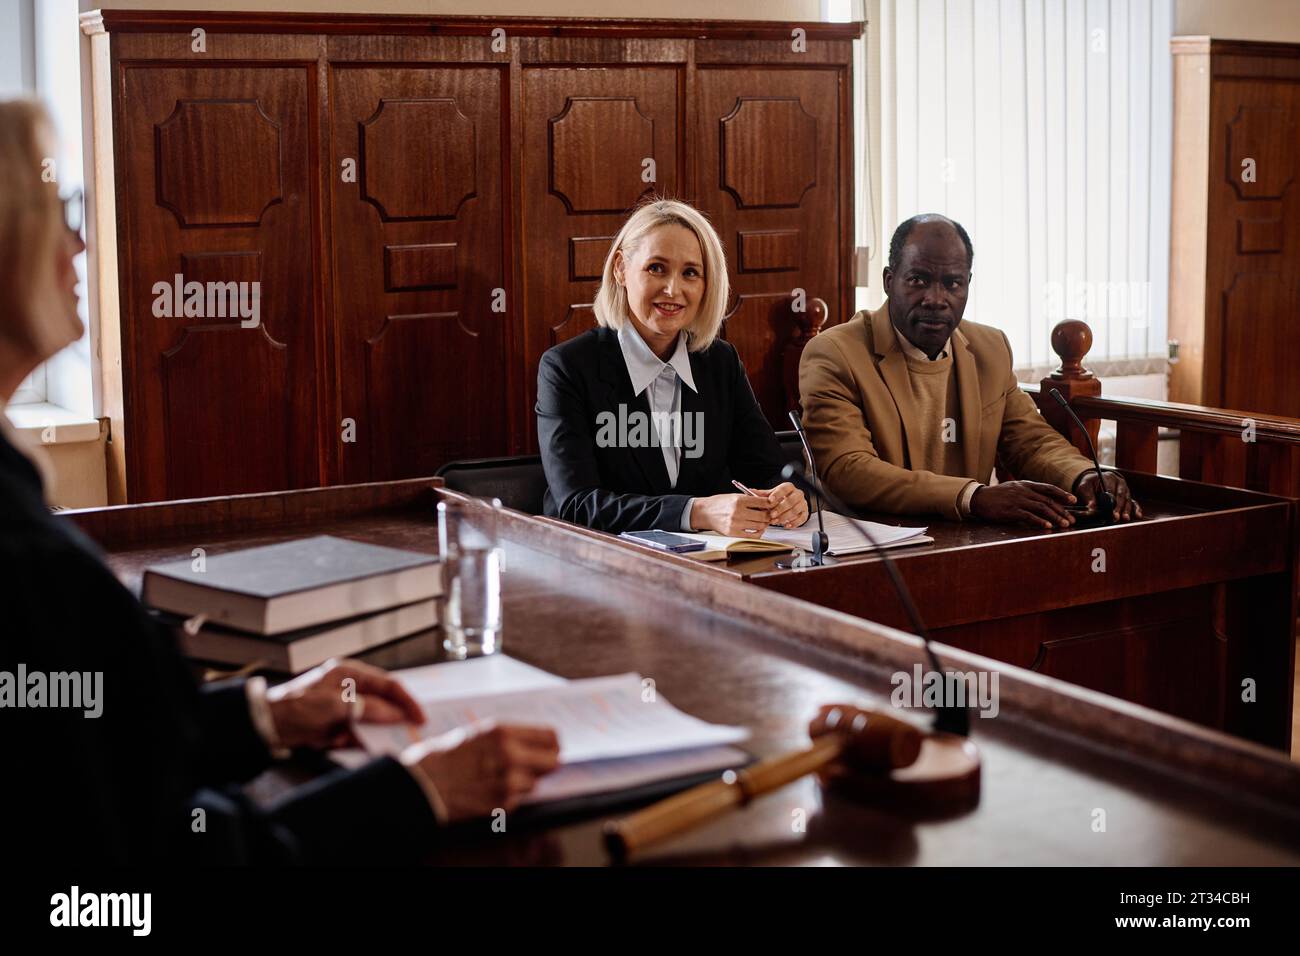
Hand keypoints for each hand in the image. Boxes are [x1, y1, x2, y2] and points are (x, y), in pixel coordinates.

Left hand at [265, 658, 423, 749]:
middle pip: (383, 702)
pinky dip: (361, 740)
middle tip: (413, 733)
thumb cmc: (298, 707)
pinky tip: (361, 746)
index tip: (420, 718)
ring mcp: (344, 707)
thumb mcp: (337, 706)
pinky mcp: (337, 725)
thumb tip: (396, 714)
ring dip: (378, 732)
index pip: (388, 684)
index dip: (407, 701)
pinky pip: (358, 733)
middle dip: (396, 718)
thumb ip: (369, 708)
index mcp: (351, 674)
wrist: (267, 725)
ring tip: (389, 744)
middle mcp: (350, 688)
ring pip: (372, 720)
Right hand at [405, 721, 559, 821]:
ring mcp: (507, 780)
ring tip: (499, 779)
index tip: (548, 750)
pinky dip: (509, 798)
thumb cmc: (449, 757)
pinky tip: (489, 791)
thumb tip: (541, 744)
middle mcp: (509, 754)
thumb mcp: (480, 734)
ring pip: (535, 783)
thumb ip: (511, 737)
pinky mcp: (502, 803)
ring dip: (524, 783)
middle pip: (553, 761)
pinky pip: (518, 800)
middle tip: (533, 768)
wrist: (426, 784)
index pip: (551, 736)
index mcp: (503, 732)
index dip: (552, 745)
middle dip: (545, 765)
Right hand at [689, 493, 771, 537]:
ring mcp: (735, 524)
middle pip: (763, 515)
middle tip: (770, 514)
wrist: (705, 512)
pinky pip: (752, 536)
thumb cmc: (719, 503)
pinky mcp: (733, 533)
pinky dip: (758, 533)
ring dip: (764, 524)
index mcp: (738, 500)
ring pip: (759, 526)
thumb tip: (767, 501)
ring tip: (763, 521)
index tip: (772, 505)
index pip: (762, 502)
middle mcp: (737, 512)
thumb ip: (750, 499)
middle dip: (769, 515)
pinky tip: (757, 529)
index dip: (770, 504)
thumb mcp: (735, 496)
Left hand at [750, 482, 809, 528]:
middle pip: (791, 500)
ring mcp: (802, 503)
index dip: (777, 494)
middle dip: (780, 508)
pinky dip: (794, 523)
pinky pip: (801, 518)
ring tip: (776, 521)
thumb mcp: (771, 495)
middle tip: (772, 514)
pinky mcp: (805, 512)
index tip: (770, 500)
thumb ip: (762, 494)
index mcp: (788, 488)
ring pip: (796, 510)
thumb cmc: (781, 498)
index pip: (785, 488)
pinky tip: (786, 525)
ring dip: (785, 517)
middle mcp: (797, 494)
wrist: (792, 503)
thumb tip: (749, 492)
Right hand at [970, 480, 1076, 529]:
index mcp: (1026, 484)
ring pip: (1041, 508)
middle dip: (1062, 510)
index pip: (1048, 488)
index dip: (1062, 494)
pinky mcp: (1011, 511)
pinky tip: (1047, 526)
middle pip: (1048, 500)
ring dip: (1055, 517)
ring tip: (1064, 524)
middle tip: (1072, 519)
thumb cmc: (997, 495)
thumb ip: (1027, 492)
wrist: (979, 498)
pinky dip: (1040, 521)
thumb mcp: (1013, 488)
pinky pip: (1029, 516)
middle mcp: (1024, 491)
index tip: (1073, 500)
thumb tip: (1043, 500)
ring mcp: (1018, 500)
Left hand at [1074, 471, 1140, 521]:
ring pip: (1128, 499)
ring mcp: (1125, 489)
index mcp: (1108, 477)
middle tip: (1116, 517)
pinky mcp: (1128, 496)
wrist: (1093, 482)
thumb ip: (1087, 497)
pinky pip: (1133, 502)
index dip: (1109, 500)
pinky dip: (1136, 508)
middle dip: (1118, 507)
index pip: (1110, 489)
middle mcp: (1119, 482)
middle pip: (1120, 495)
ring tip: (1125, 518)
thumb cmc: (1088, 485)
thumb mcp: (1084, 488)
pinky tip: (1138, 515)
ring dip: (1126, 509)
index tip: (1108, 510)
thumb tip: (1091, 508)